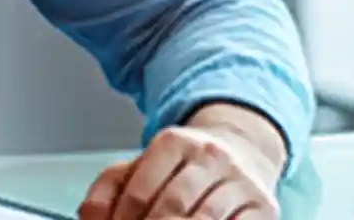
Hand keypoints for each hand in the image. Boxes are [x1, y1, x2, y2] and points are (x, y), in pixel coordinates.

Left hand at [78, 105, 282, 219]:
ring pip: (204, 219)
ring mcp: (240, 180)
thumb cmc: (184, 167)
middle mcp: (211, 155)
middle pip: (171, 208)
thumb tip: (89, 217)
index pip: (138, 192)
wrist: (243, 151)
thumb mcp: (142, 165)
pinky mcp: (264, 205)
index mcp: (174, 142)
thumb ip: (108, 188)